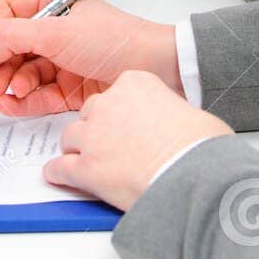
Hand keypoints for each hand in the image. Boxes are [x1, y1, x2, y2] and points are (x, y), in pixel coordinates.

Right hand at [0, 0, 181, 115]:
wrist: (156, 69)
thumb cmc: (118, 40)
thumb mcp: (57, 31)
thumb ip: (12, 37)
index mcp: (55, 4)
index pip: (10, 15)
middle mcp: (58, 30)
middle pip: (13, 48)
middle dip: (0, 65)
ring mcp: (65, 60)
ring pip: (24, 74)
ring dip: (11, 84)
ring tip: (8, 93)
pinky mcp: (72, 88)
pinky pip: (39, 95)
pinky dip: (23, 101)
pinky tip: (13, 105)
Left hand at [44, 71, 232, 210]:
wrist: (193, 175)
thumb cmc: (199, 145)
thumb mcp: (188, 111)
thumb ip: (168, 109)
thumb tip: (174, 122)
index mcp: (135, 83)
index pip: (115, 92)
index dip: (119, 110)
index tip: (124, 120)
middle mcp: (108, 104)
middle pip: (89, 112)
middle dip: (97, 128)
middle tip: (110, 143)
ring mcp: (93, 136)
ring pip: (71, 137)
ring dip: (78, 148)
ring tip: (88, 160)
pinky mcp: (85, 168)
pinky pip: (61, 168)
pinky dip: (59, 172)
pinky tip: (59, 175)